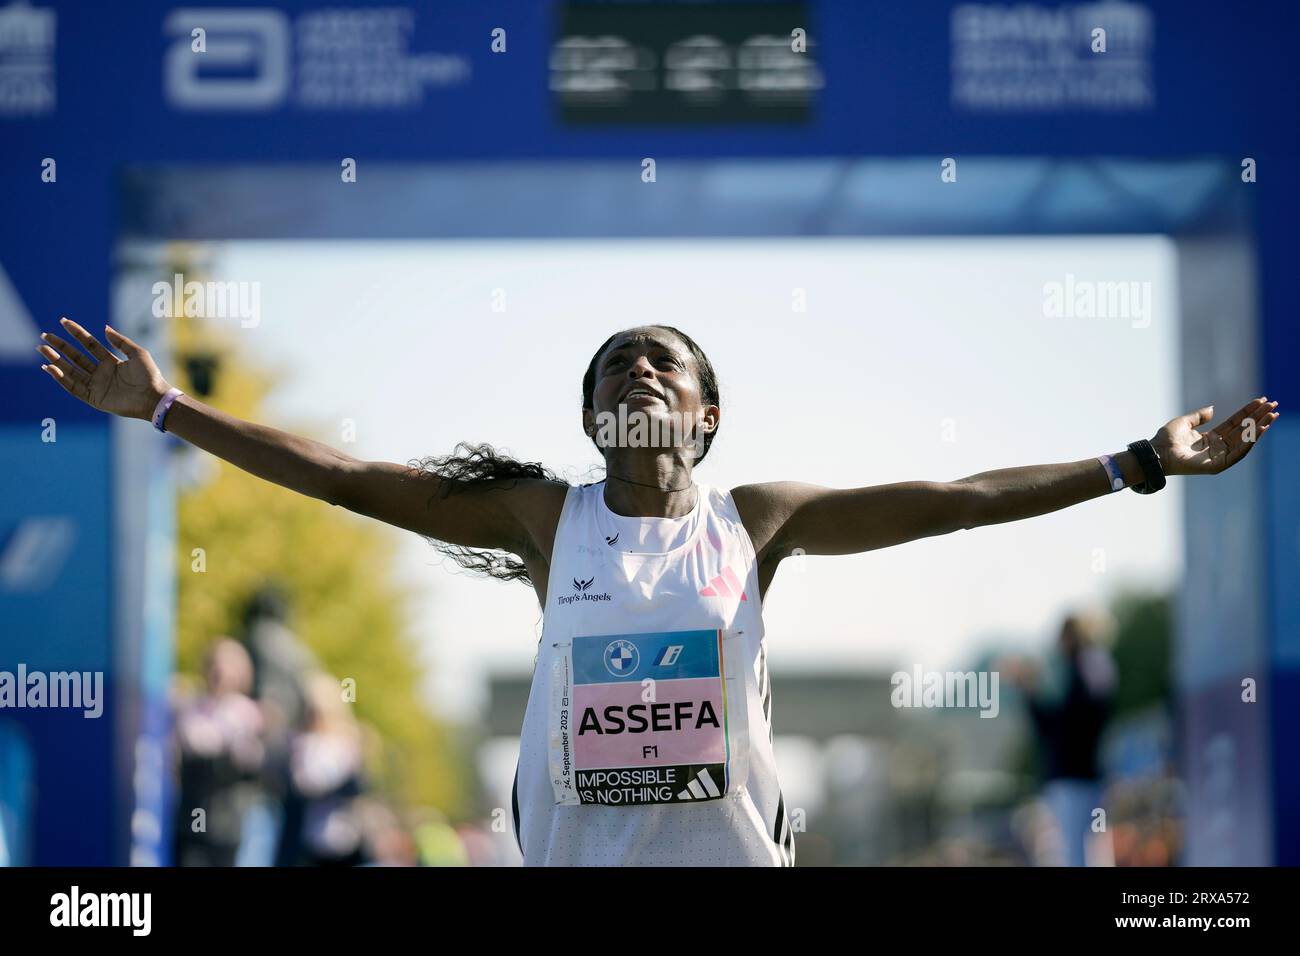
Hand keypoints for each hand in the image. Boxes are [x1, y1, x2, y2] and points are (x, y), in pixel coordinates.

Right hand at [37, 318, 172, 421]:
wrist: (154, 397)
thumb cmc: (150, 376)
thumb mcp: (137, 353)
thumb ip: (120, 341)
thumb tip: (104, 328)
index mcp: (111, 362)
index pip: (89, 345)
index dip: (76, 333)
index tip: (63, 321)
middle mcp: (101, 373)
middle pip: (76, 357)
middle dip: (60, 347)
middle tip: (45, 336)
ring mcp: (96, 386)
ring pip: (71, 371)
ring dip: (56, 361)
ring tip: (43, 350)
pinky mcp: (93, 398)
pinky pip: (73, 387)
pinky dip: (61, 378)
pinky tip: (51, 367)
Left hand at [1151, 396, 1278, 476]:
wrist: (1156, 452)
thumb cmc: (1166, 439)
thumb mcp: (1184, 422)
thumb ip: (1199, 416)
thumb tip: (1213, 409)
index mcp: (1211, 437)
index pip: (1235, 423)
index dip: (1247, 412)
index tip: (1261, 400)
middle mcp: (1217, 446)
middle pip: (1243, 430)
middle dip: (1258, 417)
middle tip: (1273, 405)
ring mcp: (1218, 456)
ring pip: (1244, 441)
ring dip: (1259, 428)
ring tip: (1271, 415)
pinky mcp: (1217, 465)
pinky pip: (1238, 454)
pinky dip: (1250, 443)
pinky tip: (1259, 430)